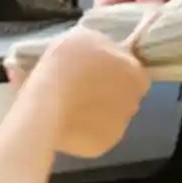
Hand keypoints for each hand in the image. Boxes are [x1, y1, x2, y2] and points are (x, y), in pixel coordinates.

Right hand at [9, 26, 150, 157]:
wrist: (46, 106)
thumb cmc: (66, 64)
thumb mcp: (83, 36)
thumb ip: (102, 45)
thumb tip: (105, 51)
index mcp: (135, 73)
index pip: (134, 71)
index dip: (116, 68)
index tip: (96, 68)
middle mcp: (134, 101)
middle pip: (124, 94)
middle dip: (108, 90)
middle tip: (81, 85)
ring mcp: (120, 126)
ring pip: (111, 116)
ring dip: (96, 110)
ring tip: (69, 105)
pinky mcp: (103, 146)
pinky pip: (96, 134)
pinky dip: (85, 129)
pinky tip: (66, 122)